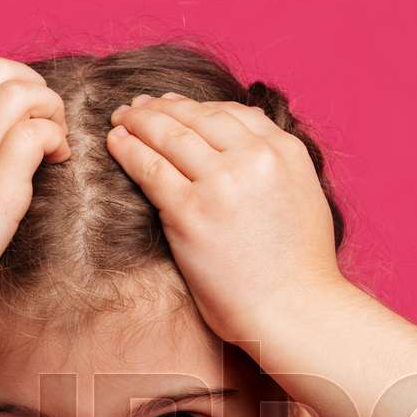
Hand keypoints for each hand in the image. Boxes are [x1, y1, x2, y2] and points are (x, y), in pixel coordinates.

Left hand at [105, 92, 343, 344]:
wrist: (295, 310)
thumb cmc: (298, 268)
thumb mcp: (302, 197)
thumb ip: (275, 167)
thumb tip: (248, 144)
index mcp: (285, 151)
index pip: (231, 112)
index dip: (195, 106)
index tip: (173, 106)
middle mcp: (255, 157)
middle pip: (197, 117)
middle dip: (161, 108)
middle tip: (136, 107)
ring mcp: (222, 182)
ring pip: (169, 135)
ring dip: (139, 122)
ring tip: (119, 120)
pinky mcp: (191, 211)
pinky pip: (150, 168)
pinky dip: (128, 150)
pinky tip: (115, 144)